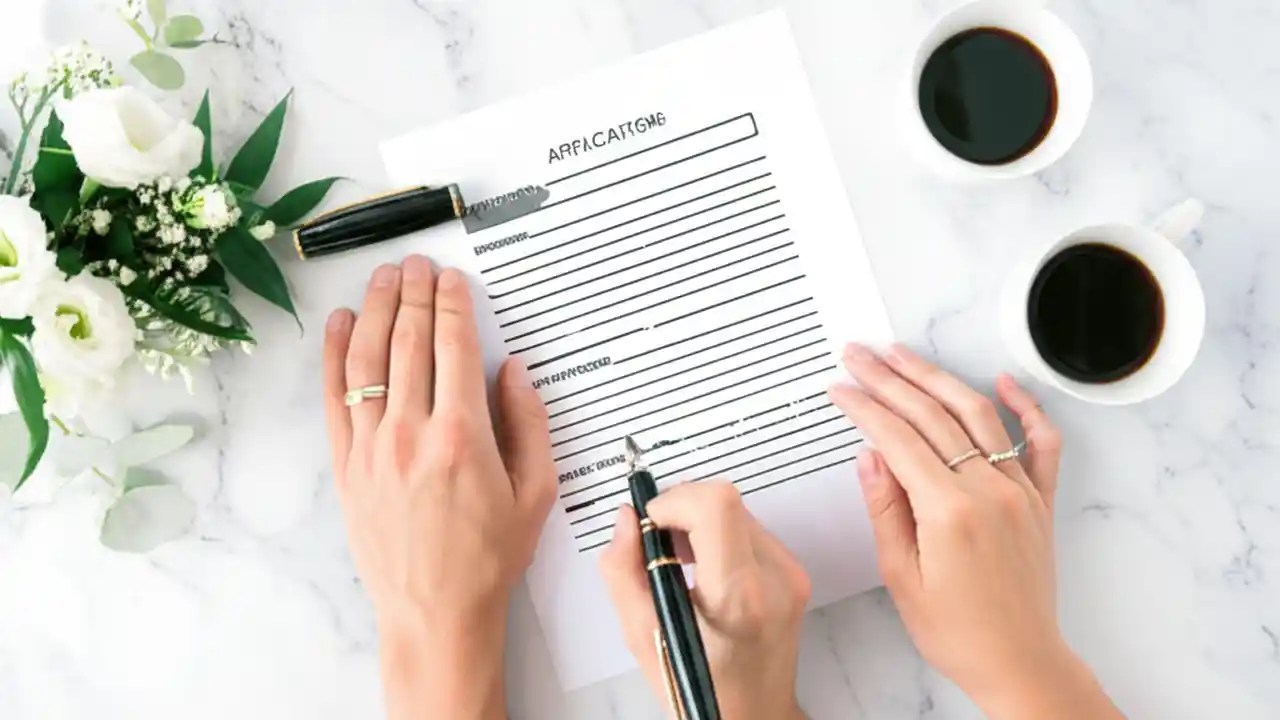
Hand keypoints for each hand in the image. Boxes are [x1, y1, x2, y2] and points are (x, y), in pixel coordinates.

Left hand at [322, 256, 555, 719]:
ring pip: (369, 360)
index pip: (454, 347)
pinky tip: (342, 325)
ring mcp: (372, 448)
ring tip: (384, 278)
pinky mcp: (346, 467)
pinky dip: (336, 355)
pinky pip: (335, 398)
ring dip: (376, 310)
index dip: (454, 304)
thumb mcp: (536, 492)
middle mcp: (411, 434)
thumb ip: (529, 423)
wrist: (436, 612)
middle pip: (410, 342)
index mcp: (462, 436)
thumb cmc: (490, 557)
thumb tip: (512, 370)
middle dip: (415, 294)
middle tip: (419, 264)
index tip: (454, 279)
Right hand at [600, 482, 809, 719]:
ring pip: (737, 510)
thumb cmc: (696, 687)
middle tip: (656, 543)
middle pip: (725, 501)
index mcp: (737, 596)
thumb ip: (624, 571)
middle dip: (681, 509)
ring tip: (678, 561)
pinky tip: (703, 569)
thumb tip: (627, 518)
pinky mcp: (795, 572)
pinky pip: (750, 530)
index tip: (650, 525)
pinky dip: (719, 536)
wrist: (753, 717)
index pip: (715, 505)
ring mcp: (791, 573)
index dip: (674, 501)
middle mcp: (774, 577)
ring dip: (699, 522)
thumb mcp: (642, 636)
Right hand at [829, 343, 1121, 719]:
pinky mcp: (1039, 500)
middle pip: (933, 414)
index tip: (841, 388)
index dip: (864, 407)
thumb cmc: (959, 633)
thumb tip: (871, 456)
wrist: (1019, 663)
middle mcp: (989, 491)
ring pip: (977, 414)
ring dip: (937, 378)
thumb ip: (886, 509)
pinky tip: (1003, 382)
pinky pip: (1040, 442)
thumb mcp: (902, 577)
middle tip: (861, 355)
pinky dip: (1025, 407)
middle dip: (890, 378)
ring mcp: (1019, 491)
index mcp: (950, 511)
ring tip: (905, 355)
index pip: (897, 438)